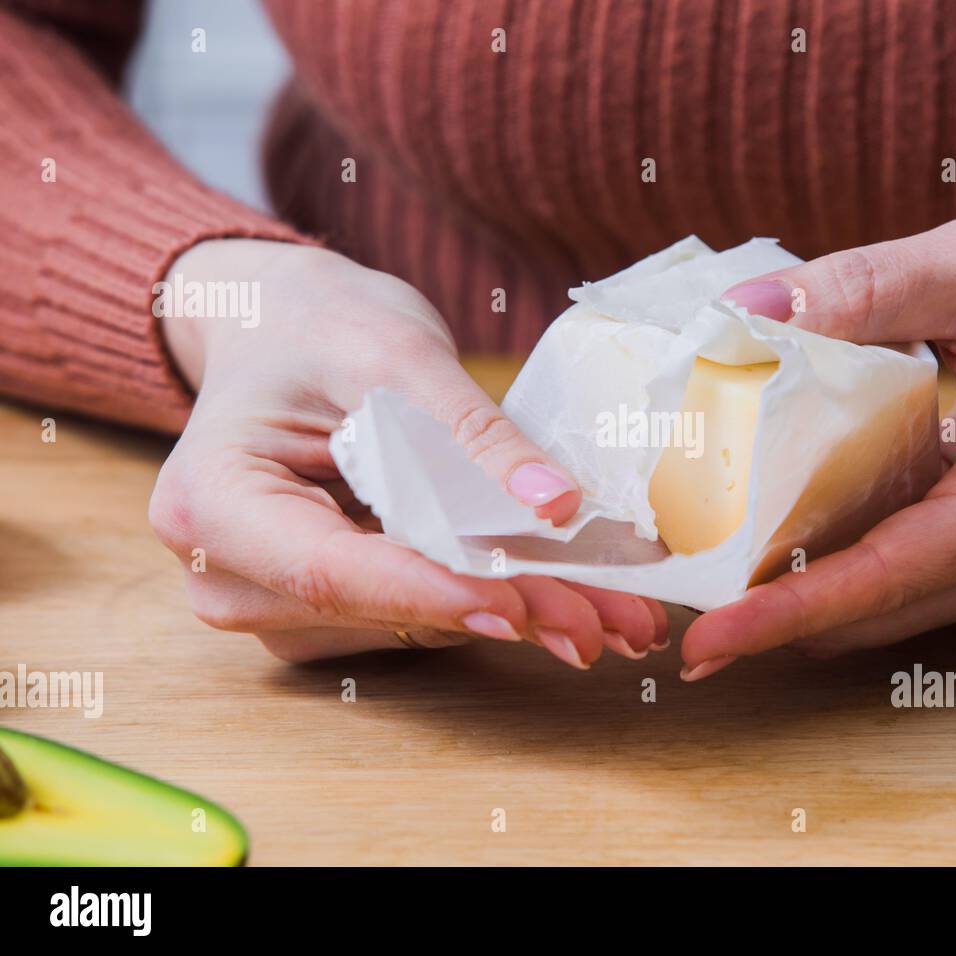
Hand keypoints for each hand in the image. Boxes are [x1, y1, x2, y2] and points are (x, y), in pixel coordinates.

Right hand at [150, 239, 666, 665]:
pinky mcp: (322, 608)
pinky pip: (415, 617)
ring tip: (614, 609)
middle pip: (376, 610)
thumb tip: (556, 505)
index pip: (326, 570)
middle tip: (615, 622)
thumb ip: (471, 431)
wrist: (279, 331)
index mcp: (211, 502)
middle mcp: (225, 574)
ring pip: (407, 627)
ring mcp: (272, 601)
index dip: (430, 592)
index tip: (522, 604)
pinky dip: (494, 603)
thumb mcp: (396, 353)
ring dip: (516, 615)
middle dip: (504, 611)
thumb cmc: (316, 326)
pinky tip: (569, 597)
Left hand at [680, 206, 955, 679]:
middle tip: (668, 580)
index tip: (701, 642)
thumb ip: (863, 286)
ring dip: (792, 590)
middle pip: (864, 611)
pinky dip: (828, 563)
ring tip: (700, 553)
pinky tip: (768, 521)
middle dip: (766, 608)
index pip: (878, 582)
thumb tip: (739, 312)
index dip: (781, 617)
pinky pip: (893, 577)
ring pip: (873, 606)